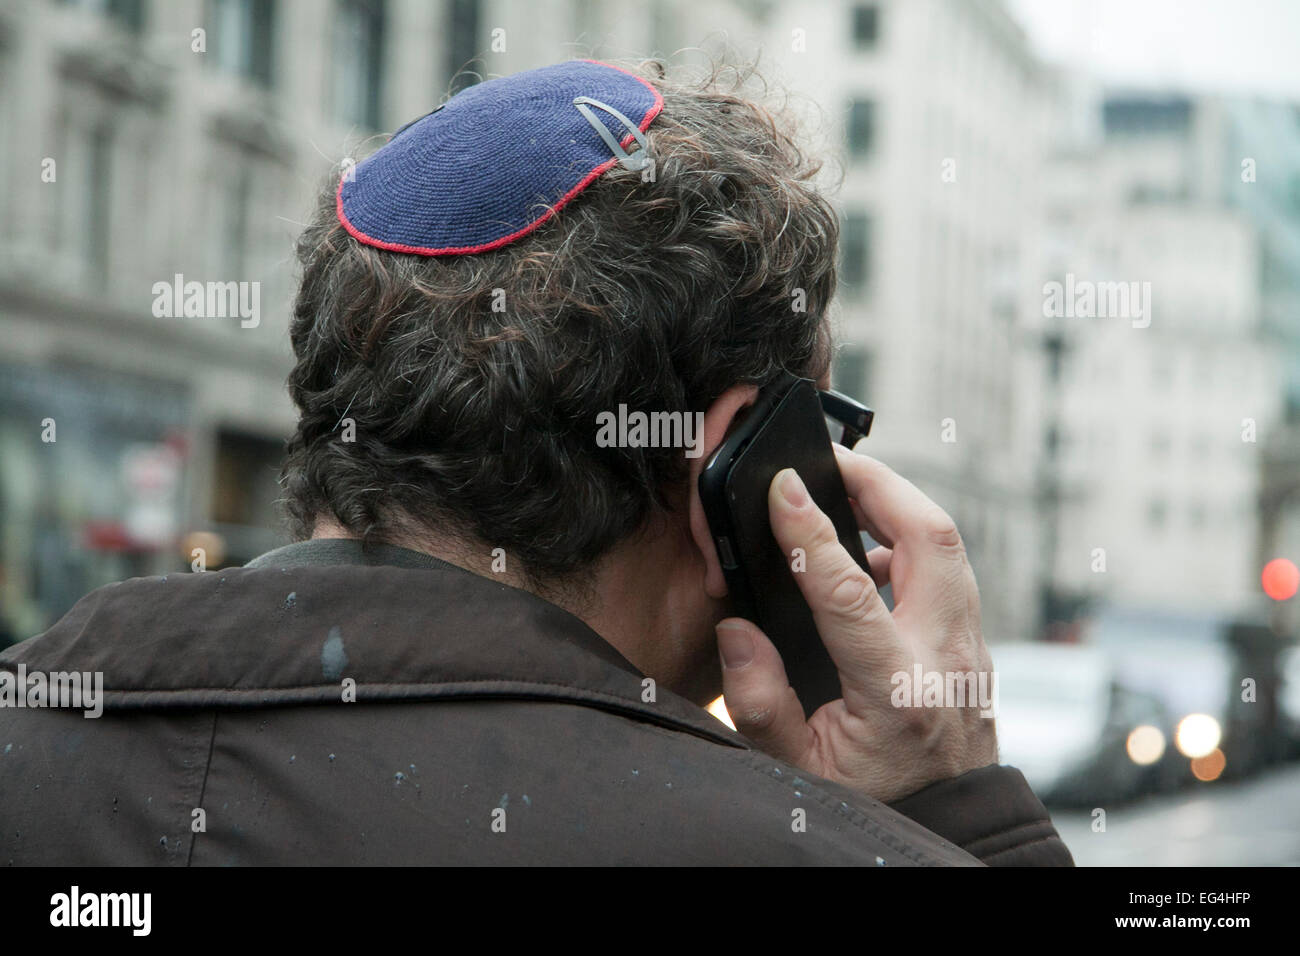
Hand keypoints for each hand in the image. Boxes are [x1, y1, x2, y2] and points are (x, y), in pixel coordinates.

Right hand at [714, 444, 997, 802]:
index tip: (781, 488)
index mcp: (897, 693)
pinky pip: (949, 573)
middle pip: (935, 538)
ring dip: (900, 509)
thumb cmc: (875, 800)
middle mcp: (946, 661)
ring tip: (846, 495)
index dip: (811, 532)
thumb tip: (737, 629)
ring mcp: (970, 650)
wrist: (948, 826)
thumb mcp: (801, 769)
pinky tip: (870, 554)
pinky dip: (912, 544)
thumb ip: (761, 702)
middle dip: (882, 485)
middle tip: (830, 463)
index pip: (851, 591)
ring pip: (950, 548)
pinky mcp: (973, 646)